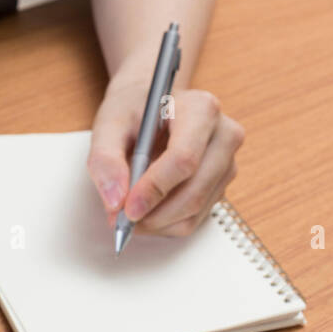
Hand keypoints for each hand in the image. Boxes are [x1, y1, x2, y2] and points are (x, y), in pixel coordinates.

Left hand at [87, 71, 244, 237]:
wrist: (153, 107)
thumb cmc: (134, 110)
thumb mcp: (109, 123)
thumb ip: (105, 159)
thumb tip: (115, 200)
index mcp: (201, 109)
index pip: (184, 159)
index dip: (154, 189)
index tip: (127, 209)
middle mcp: (224, 136)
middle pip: (194, 191)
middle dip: (154, 214)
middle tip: (121, 220)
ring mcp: (227, 164)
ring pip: (195, 211)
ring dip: (157, 222)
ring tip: (129, 213)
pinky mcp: (221, 186)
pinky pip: (195, 219)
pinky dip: (166, 224)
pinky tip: (147, 210)